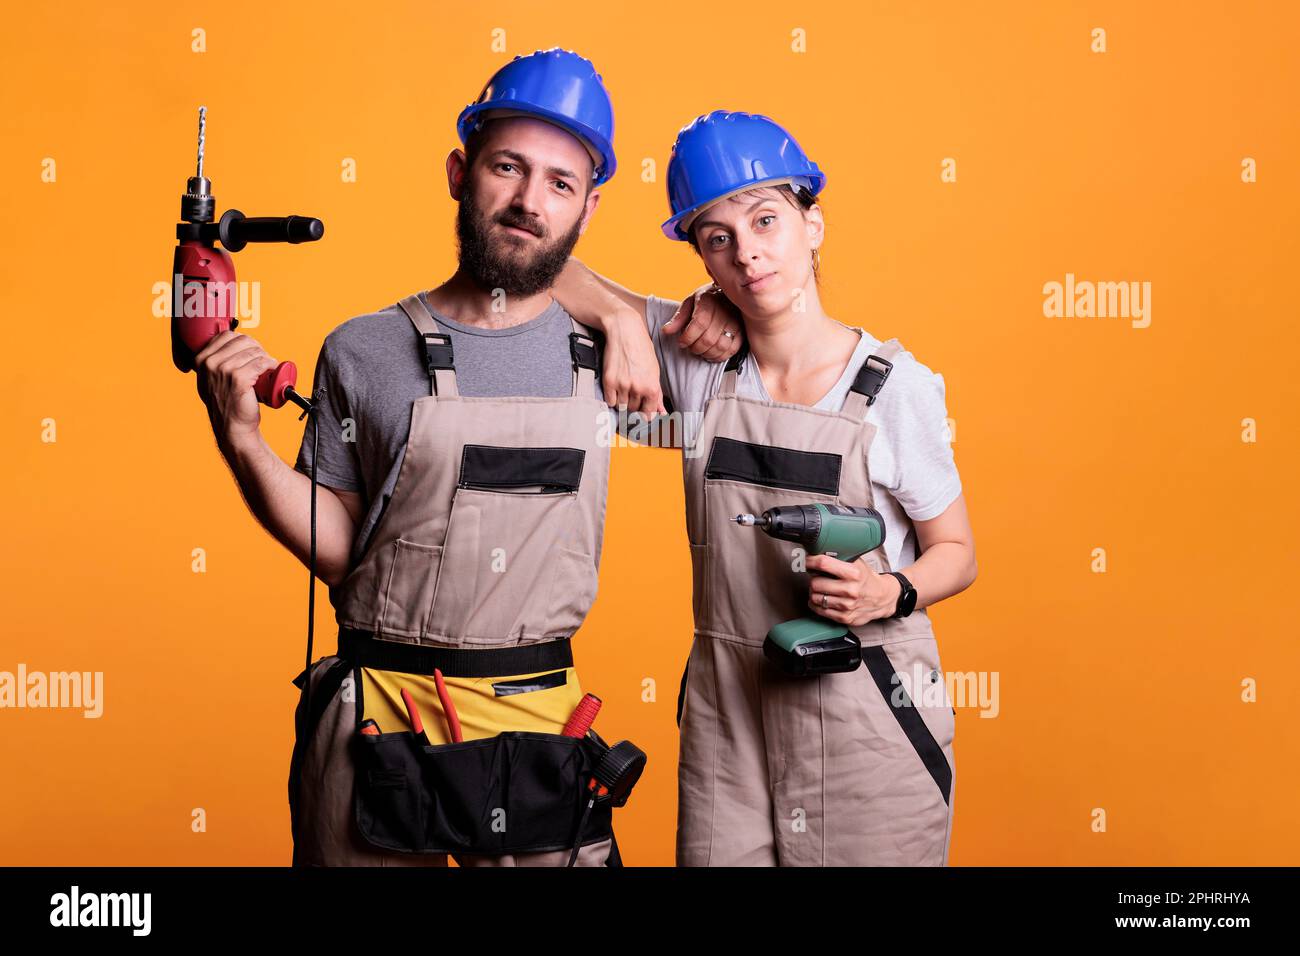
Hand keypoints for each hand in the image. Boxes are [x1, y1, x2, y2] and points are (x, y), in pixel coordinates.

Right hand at [193, 331, 279, 450]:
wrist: (232, 427)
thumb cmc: (226, 403)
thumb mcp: (211, 379)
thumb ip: (215, 362)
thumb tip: (230, 344)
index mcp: (201, 359)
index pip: (227, 336)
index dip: (245, 341)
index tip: (252, 350)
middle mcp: (210, 363)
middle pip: (243, 341)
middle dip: (257, 348)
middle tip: (263, 359)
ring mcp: (223, 370)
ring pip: (254, 352)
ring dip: (266, 357)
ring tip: (268, 367)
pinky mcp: (238, 379)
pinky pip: (261, 363)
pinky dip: (270, 364)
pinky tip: (272, 369)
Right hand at [600, 305, 666, 418]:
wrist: (625, 331)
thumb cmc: (641, 348)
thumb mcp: (654, 371)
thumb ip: (657, 394)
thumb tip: (661, 412)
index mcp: (652, 387)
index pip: (648, 414)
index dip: (645, 411)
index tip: (642, 408)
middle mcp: (638, 388)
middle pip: (634, 410)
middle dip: (634, 402)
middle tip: (633, 388)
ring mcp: (622, 385)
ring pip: (621, 406)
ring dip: (622, 399)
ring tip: (625, 384)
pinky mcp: (608, 381)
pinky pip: (610, 401)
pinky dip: (612, 397)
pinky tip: (616, 385)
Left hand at [662, 284, 742, 361]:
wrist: (729, 296)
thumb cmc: (707, 300)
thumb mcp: (690, 303)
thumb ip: (678, 318)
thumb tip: (666, 331)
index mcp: (709, 301)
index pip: (698, 324)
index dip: (687, 338)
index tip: (681, 342)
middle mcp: (724, 311)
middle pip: (708, 339)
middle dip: (695, 348)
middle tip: (690, 347)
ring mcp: (735, 322)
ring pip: (720, 346)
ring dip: (707, 354)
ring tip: (700, 351)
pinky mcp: (742, 332)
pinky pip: (732, 350)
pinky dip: (720, 356)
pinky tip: (712, 354)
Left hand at [805, 554, 900, 625]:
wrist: (884, 598)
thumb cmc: (867, 579)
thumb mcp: (858, 563)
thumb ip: (840, 558)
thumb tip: (818, 552)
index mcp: (854, 573)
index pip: (823, 564)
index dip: (811, 561)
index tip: (808, 561)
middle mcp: (851, 590)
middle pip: (816, 583)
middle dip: (813, 579)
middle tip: (816, 577)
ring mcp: (847, 605)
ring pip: (815, 597)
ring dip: (814, 592)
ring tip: (821, 588)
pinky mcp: (844, 617)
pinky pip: (820, 610)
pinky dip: (817, 604)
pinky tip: (823, 598)